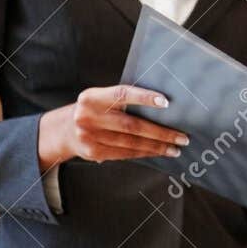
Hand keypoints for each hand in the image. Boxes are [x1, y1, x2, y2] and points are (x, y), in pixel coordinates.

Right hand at [38, 85, 187, 168]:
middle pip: (132, 126)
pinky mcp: (93, 152)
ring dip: (156, 147)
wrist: (64, 130)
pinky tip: (158, 152)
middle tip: (182, 137)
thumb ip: (123, 99)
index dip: (144, 98)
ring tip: (175, 148)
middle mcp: (88, 116)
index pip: (122, 94)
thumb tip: (162, 105)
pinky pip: (124, 153)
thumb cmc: (94, 110)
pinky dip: (144, 152)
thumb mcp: (101, 98)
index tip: (166, 103)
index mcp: (93, 97)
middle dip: (161, 133)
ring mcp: (89, 136)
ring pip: (131, 143)